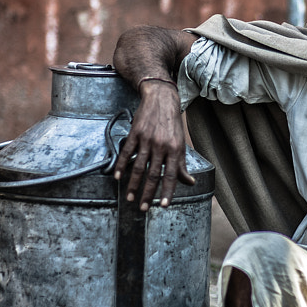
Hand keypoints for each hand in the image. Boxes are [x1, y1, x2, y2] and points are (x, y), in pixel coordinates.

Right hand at [113, 81, 195, 209]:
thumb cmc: (172, 124)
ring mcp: (147, 139)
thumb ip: (182, 165)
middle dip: (148, 194)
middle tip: (143, 208)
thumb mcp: (180, 143)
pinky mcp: (135, 133)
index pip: (171, 175)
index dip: (168, 191)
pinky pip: (127, 153)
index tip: (164, 206)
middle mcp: (161, 146)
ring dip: (133, 185)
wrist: (161, 99)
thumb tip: (190, 182)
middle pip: (153, 174)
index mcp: (175, 149)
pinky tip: (117, 177)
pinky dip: (121, 166)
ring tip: (130, 198)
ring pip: (139, 167)